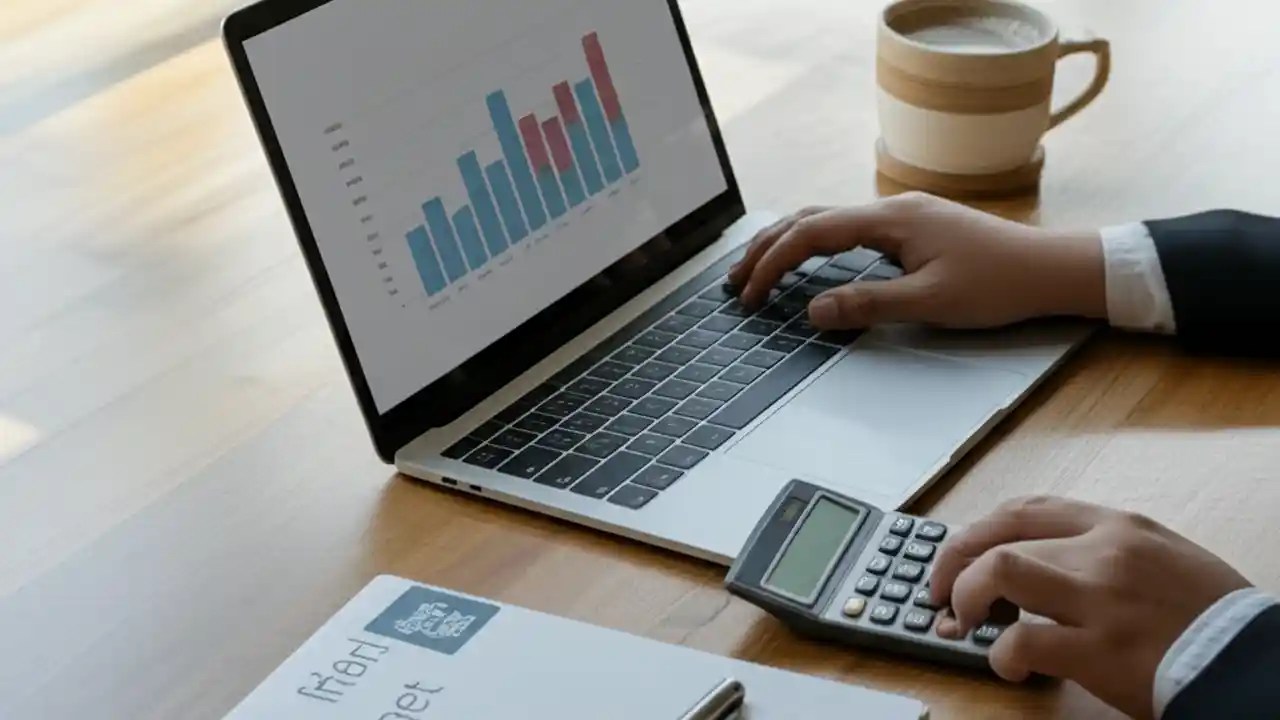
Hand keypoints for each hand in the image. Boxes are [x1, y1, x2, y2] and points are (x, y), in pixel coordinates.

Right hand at [727, 193, 1107, 329]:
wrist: (1051, 269)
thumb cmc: (999, 285)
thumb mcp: (930, 303)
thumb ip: (868, 305)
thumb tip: (812, 311)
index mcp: (890, 220)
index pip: (811, 234)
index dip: (772, 263)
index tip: (750, 294)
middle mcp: (891, 210)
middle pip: (810, 218)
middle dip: (767, 248)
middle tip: (736, 280)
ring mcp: (902, 217)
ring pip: (828, 221)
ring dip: (789, 243)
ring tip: (760, 270)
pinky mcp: (913, 229)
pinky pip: (849, 230)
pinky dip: (816, 245)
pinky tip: (811, 263)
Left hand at [928, 496, 1250, 719]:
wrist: (1251, 661)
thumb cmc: (1210, 616)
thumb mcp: (1161, 556)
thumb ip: (1102, 551)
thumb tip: (1043, 562)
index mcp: (1117, 526)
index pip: (1025, 508)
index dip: (978, 530)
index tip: (960, 553)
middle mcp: (1103, 551)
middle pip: (999, 537)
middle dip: (955, 566)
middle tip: (943, 597)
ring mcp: (1099, 597)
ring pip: (1000, 570)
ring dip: (968, 597)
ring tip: (966, 623)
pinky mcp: (1099, 649)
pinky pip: (1023, 639)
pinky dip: (1001, 654)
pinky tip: (1008, 665)